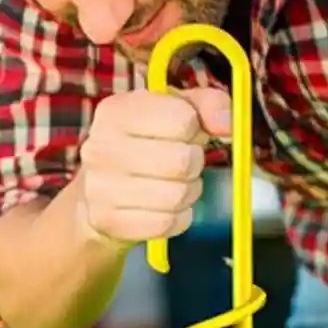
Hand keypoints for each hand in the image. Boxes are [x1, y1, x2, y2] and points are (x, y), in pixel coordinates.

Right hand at [78, 87, 231, 245]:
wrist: (99, 192)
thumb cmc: (145, 144)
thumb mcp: (172, 111)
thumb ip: (206, 104)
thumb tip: (228, 124)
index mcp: (116, 111)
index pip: (182, 119)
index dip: (194, 127)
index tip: (184, 132)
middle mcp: (101, 147)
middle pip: (182, 162)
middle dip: (194, 163)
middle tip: (182, 162)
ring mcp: (101, 187)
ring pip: (177, 196)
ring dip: (188, 192)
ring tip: (173, 184)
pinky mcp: (109, 220)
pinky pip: (167, 223)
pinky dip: (176, 217)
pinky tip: (163, 206)